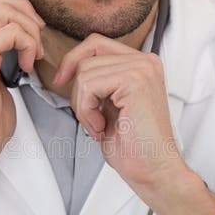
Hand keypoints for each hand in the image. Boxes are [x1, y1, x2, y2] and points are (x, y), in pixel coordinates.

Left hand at [53, 34, 184, 197]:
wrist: (153, 170)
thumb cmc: (133, 147)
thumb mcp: (109, 105)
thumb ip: (98, 82)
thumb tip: (69, 68)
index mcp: (141, 64)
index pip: (96, 43)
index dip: (73, 60)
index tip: (61, 80)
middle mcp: (145, 61)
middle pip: (87, 57)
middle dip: (78, 91)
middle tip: (90, 119)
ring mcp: (142, 68)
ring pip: (85, 72)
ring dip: (83, 105)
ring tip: (99, 126)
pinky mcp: (135, 80)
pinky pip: (89, 84)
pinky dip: (87, 110)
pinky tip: (102, 127)